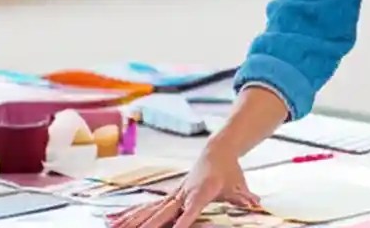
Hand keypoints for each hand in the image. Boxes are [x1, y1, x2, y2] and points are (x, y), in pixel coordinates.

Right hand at [108, 144, 259, 227]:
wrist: (217, 151)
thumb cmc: (230, 171)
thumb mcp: (239, 184)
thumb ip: (244, 196)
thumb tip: (256, 202)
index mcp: (201, 192)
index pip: (189, 212)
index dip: (181, 223)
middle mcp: (183, 193)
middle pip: (162, 212)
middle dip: (147, 226)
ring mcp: (173, 195)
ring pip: (149, 210)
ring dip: (131, 221)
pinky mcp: (168, 196)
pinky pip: (147, 207)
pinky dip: (130, 214)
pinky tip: (113, 221)